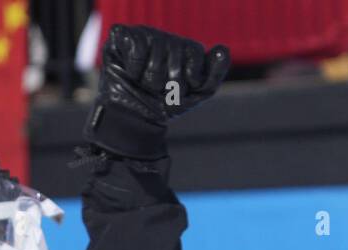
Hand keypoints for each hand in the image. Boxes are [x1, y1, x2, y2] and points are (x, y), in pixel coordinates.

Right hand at [84, 24, 230, 160]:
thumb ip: (214, 74)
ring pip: (155, 56)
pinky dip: (134, 68)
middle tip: (160, 90)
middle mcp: (166, 38)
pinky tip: (131, 72)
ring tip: (144, 84)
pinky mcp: (123, 35)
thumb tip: (224, 48)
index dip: (190, 77)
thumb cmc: (164, 105)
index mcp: (185, 49)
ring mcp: (145, 34)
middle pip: (175, 57)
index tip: (182, 90)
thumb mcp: (196, 95)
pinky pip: (135, 47)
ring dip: (150, 80)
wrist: (133, 118)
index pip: (195, 52)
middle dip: (169, 84)